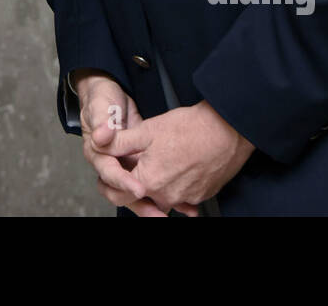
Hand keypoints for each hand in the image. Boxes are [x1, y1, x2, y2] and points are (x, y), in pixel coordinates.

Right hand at [72, 71, 178, 217]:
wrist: (110, 95)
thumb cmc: (103, 100)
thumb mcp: (101, 106)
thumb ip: (101, 120)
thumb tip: (99, 137)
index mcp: (98, 154)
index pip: (109, 173)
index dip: (123, 182)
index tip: (139, 189)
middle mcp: (111, 166)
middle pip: (122, 193)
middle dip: (141, 205)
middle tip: (157, 213)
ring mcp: (126, 167)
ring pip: (138, 194)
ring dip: (156, 205)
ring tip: (175, 212)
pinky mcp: (140, 166)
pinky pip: (151, 185)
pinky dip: (167, 195)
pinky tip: (184, 203)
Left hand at [98, 100, 254, 214]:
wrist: (228, 130)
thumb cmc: (190, 128)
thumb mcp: (148, 130)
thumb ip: (120, 142)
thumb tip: (99, 145)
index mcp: (149, 180)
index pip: (119, 194)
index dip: (109, 185)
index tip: (108, 179)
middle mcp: (167, 196)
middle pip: (141, 199)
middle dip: (134, 187)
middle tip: (132, 172)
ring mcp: (186, 198)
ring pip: (162, 200)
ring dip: (156, 188)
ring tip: (157, 168)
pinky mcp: (201, 195)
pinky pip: (182, 198)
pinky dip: (176, 187)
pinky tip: (177, 170)